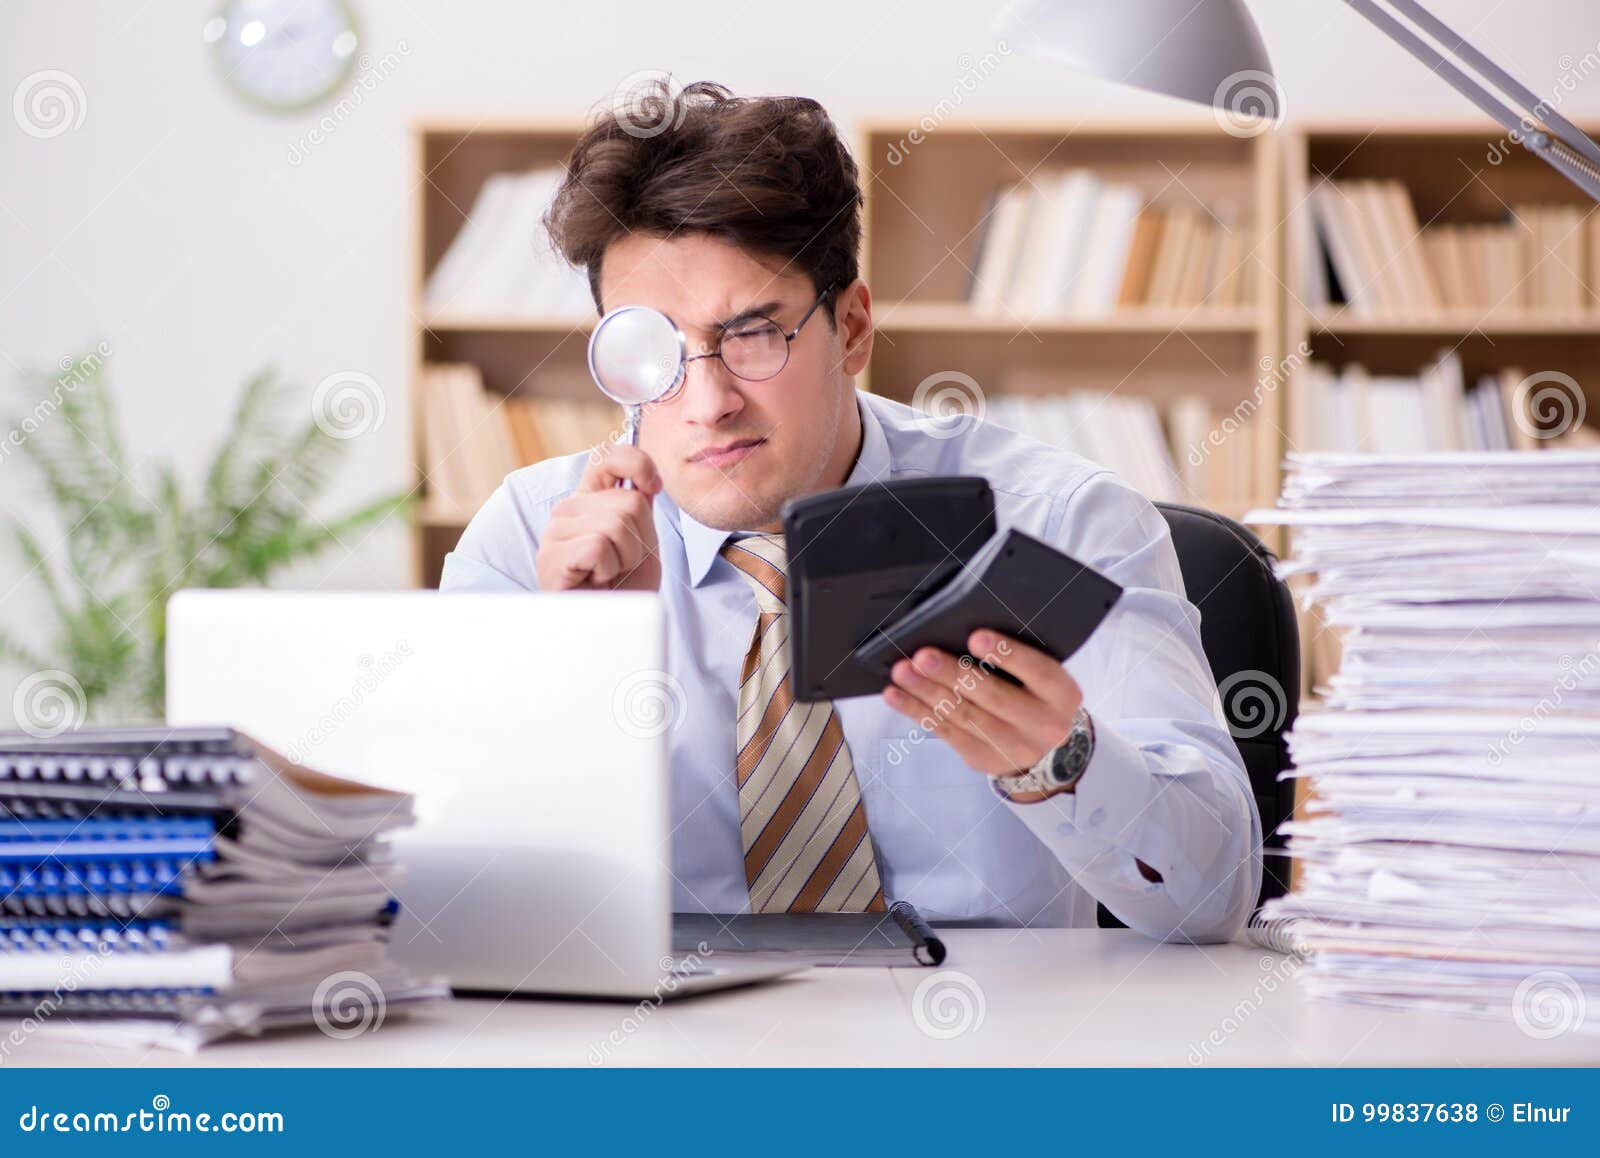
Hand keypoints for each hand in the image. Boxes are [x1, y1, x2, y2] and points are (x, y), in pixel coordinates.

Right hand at [535, 443, 662, 590]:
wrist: (611, 627)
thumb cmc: (624, 587)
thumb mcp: (641, 539)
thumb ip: (638, 506)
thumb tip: (645, 480)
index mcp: (589, 500)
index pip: (607, 457)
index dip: (637, 463)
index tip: (654, 486)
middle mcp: (568, 510)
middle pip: (629, 502)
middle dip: (640, 540)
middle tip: (623, 565)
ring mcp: (555, 532)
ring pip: (617, 525)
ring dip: (626, 558)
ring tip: (609, 575)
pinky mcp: (552, 556)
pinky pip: (599, 545)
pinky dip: (609, 568)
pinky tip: (596, 581)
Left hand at [881, 630, 1083, 776]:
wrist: (1043, 749)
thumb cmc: (1036, 696)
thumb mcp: (1043, 677)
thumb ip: (1018, 657)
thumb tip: (965, 632)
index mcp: (1062, 695)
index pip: (1037, 671)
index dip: (1007, 654)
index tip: (975, 637)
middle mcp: (1042, 725)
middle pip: (993, 697)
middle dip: (953, 674)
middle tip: (923, 656)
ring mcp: (1012, 747)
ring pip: (963, 716)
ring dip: (927, 692)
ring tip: (902, 672)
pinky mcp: (982, 758)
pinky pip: (945, 733)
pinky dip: (917, 712)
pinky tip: (897, 695)